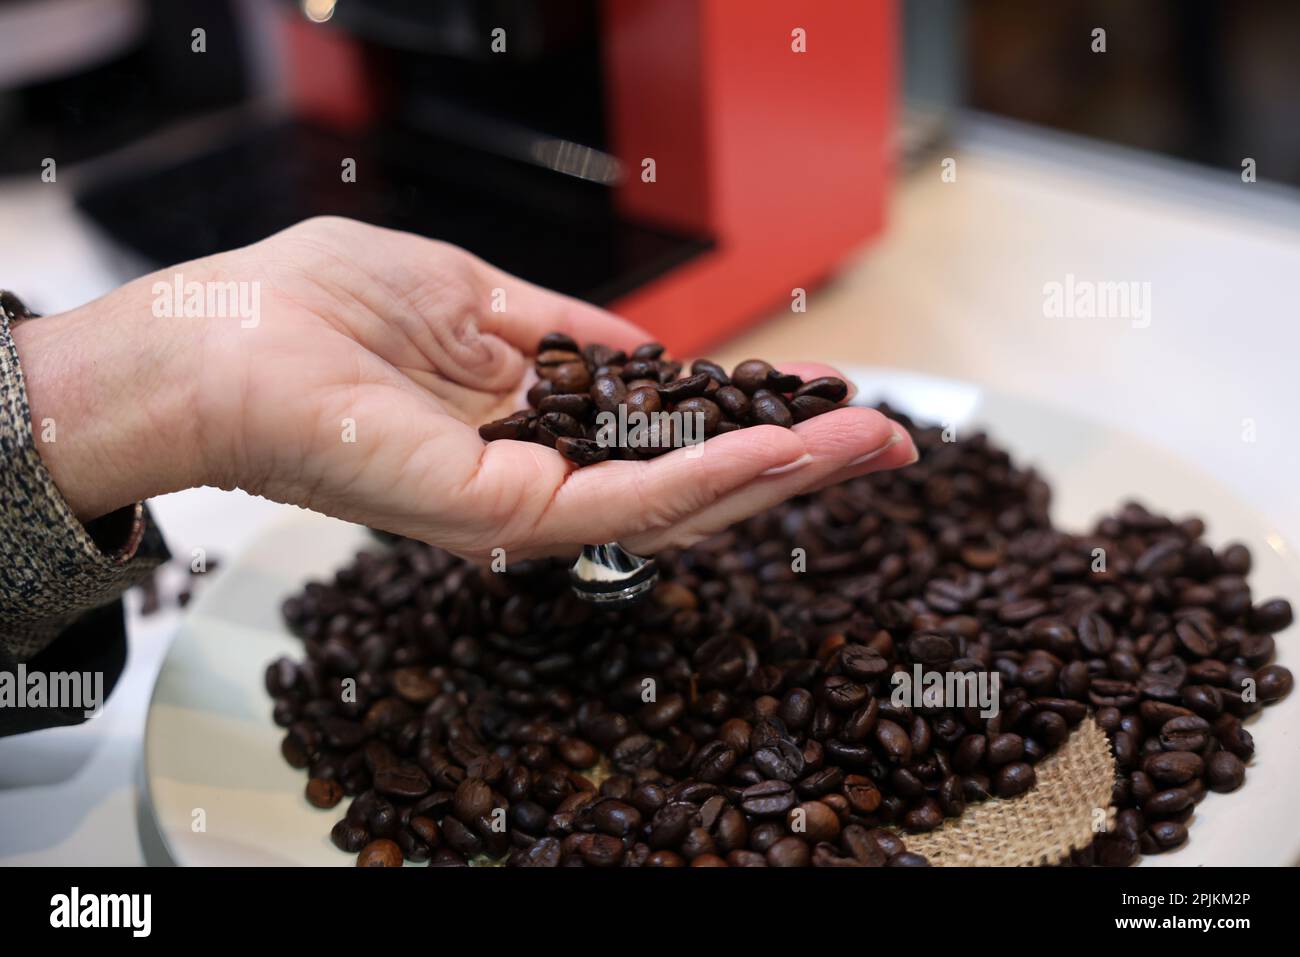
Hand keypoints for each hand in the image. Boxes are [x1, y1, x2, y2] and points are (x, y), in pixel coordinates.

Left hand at [14, 217, 916, 559]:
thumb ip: (561, 335)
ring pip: (679, 506)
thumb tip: (643, 353)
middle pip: (690, 486)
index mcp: (531, 434)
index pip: (662, 445)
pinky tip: (786, 452)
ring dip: (782, 475)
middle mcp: (538, 483)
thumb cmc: (318, 310)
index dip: (749, 428)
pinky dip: (713, 479)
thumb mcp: (468, 295)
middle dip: (795, 464)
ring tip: (869, 444)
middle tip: (887, 442)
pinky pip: (629, 505)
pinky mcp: (503, 517)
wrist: (222, 342)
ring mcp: (524, 509)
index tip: (827, 405)